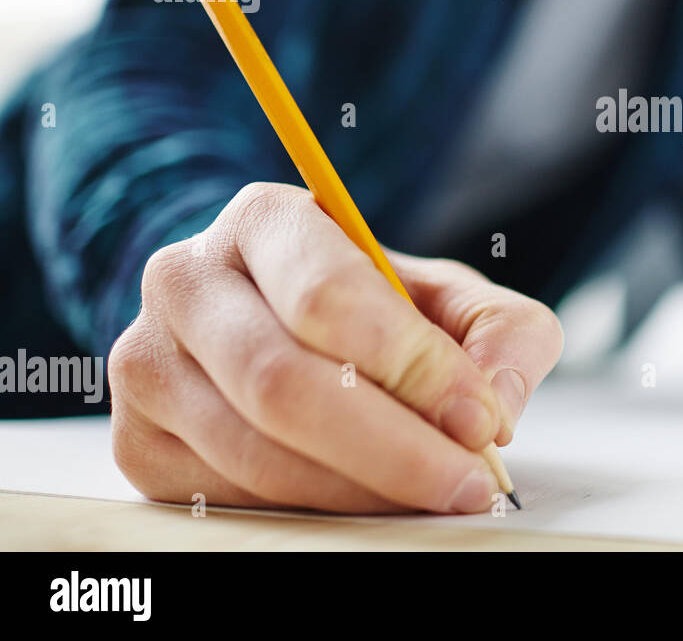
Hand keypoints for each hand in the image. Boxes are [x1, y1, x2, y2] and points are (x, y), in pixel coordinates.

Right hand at [108, 182, 562, 512]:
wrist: (282, 326)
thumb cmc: (375, 309)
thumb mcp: (452, 299)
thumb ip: (501, 333)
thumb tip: (497, 405)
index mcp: (263, 218)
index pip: (328, 296)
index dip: (412, 365)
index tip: (479, 418)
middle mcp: (185, 280)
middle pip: (282, 382)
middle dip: (393, 446)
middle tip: (467, 479)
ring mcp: (147, 362)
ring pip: (254, 450)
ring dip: (361, 489)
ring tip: (433, 491)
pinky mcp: (137, 440)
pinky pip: (227, 494)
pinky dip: (312, 509)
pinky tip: (368, 499)